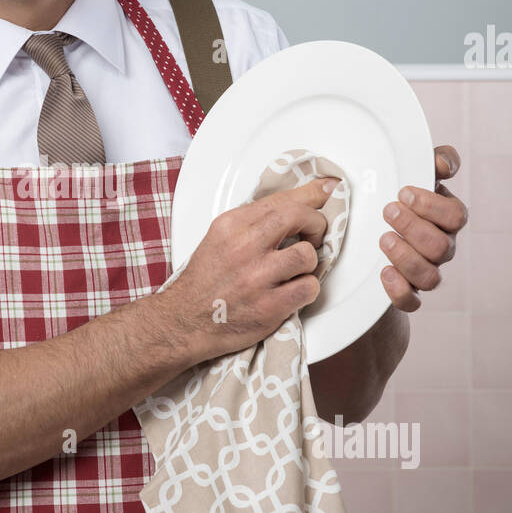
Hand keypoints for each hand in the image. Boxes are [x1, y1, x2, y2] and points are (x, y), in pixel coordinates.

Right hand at [164, 177, 340, 362]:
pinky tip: (292, 291)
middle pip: (297, 216)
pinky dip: (307, 289)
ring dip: (309, 263)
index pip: (279, 199)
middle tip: (314, 235)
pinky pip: (309, 288)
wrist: (184, 322)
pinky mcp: (269, 307)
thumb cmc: (205, 281)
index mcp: (230, 225)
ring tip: (295, 270)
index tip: (327, 190)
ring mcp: (256, 278)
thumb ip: (253, 222)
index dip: (310, 193)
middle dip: (315, 224)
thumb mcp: (219, 239)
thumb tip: (295, 203)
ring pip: (307, 255)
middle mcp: (243, 247)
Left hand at [379, 145, 467, 311]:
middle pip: (441, 247)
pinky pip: (411, 302)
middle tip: (387, 211)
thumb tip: (441, 163)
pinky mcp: (407, 292)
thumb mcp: (413, 174)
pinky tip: (383, 272)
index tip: (403, 192)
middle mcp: (441, 247)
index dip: (432, 205)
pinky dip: (399, 291)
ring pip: (430, 277)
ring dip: (405, 257)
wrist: (370, 236)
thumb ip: (434, 161)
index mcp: (446, 218)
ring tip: (383, 238)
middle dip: (413, 228)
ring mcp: (425, 271)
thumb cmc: (399, 200)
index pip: (456, 216)